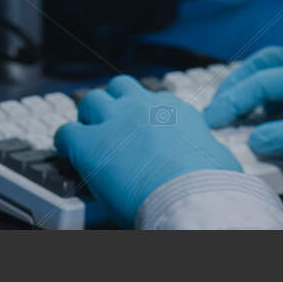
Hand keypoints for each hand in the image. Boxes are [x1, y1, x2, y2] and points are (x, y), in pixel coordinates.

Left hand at [54, 75, 240, 226]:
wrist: (188, 193)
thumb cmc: (209, 181)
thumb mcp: (218, 156)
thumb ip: (205, 149)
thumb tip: (212, 159)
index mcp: (172, 108)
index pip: (150, 98)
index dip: (142, 113)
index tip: (140, 128)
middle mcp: (141, 106)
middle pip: (118, 88)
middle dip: (113, 103)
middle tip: (110, 124)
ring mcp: (113, 122)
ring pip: (90, 101)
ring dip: (88, 116)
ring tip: (89, 135)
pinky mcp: (89, 144)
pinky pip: (65, 132)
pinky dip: (64, 140)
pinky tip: (67, 151)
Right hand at [201, 46, 282, 156]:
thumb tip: (256, 137)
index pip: (264, 80)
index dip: (233, 99)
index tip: (211, 120)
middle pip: (267, 62)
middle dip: (239, 82)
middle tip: (216, 110)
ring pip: (280, 68)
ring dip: (255, 84)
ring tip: (235, 111)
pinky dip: (272, 95)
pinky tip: (268, 119)